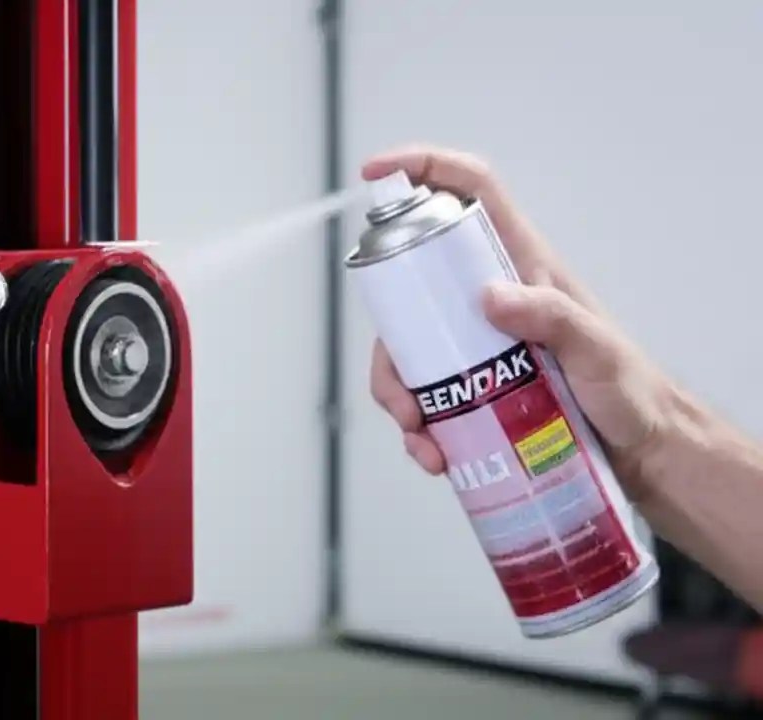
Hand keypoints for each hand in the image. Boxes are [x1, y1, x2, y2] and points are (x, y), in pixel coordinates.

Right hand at [363, 145, 678, 501]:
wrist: (642, 451)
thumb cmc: (631, 392)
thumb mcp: (597, 350)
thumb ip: (552, 316)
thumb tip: (488, 295)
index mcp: (521, 263)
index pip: (470, 192)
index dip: (424, 168)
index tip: (378, 174)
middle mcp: (492, 294)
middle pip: (413, 283)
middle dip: (389, 335)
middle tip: (396, 384)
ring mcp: (477, 339)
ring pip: (410, 346)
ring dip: (399, 394)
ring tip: (419, 434)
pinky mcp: (473, 382)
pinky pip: (425, 393)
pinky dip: (419, 426)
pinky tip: (434, 453)